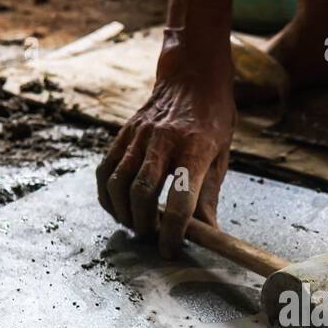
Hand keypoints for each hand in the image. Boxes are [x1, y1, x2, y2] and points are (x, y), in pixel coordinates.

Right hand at [96, 51, 234, 258]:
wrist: (192, 78)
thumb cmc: (212, 120)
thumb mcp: (221, 156)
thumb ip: (209, 195)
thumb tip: (206, 234)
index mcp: (197, 147)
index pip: (181, 198)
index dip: (173, 230)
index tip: (170, 249)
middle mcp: (164, 140)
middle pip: (142, 192)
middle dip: (144, 223)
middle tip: (152, 237)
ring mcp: (140, 135)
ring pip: (119, 183)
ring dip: (124, 212)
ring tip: (136, 225)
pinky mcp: (123, 134)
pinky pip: (106, 170)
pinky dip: (108, 195)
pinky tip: (118, 208)